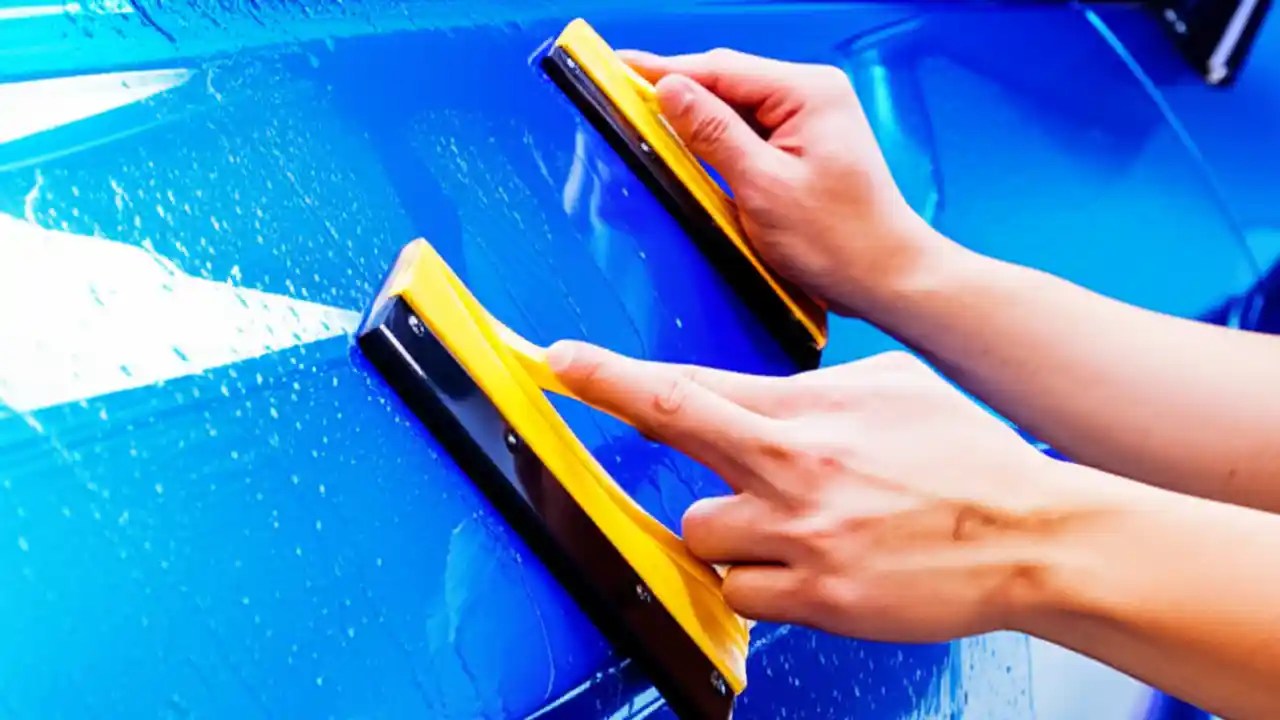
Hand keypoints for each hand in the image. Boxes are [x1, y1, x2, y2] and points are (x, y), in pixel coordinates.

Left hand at [548, 341, 1096, 641]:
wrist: (1032, 533)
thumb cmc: (966, 456)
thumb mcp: (888, 388)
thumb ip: (812, 388)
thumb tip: (757, 393)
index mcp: (808, 410)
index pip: (687, 384)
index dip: (611, 373)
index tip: (560, 359)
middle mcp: (793, 468)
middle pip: (671, 434)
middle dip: (620, 406)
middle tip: (574, 384)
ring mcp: (800, 536)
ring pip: (701, 531)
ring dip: (727, 527)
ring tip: (787, 522)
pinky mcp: (818, 598)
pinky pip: (743, 592)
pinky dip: (760, 581)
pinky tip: (806, 565)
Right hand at [621, 47, 956, 315]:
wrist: (886, 277)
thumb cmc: (839, 240)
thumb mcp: (763, 186)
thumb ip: (713, 134)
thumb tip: (670, 90)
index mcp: (808, 93)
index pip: (721, 69)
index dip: (665, 71)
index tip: (618, 69)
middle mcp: (811, 96)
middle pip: (726, 83)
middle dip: (676, 96)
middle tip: (621, 98)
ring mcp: (809, 121)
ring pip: (734, 109)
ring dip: (694, 123)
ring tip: (646, 126)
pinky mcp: (803, 147)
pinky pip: (748, 134)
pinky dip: (716, 144)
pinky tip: (689, 154)